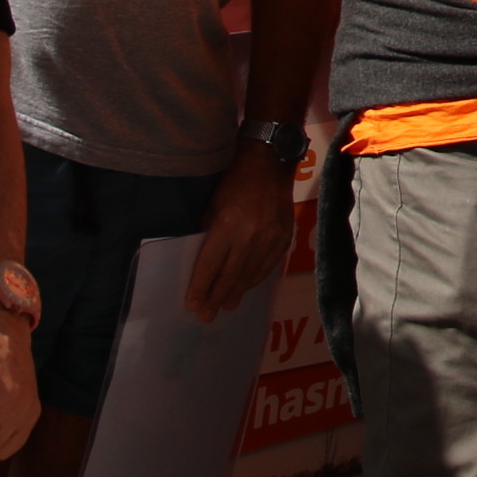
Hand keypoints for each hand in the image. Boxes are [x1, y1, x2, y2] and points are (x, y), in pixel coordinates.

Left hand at [183, 148, 294, 321]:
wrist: (270, 161)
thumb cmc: (234, 178)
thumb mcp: (212, 203)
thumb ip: (209, 231)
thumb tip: (204, 258)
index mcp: (229, 225)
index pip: (211, 265)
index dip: (201, 287)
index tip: (192, 305)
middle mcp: (252, 235)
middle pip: (230, 275)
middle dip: (216, 297)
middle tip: (206, 316)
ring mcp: (272, 238)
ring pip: (250, 274)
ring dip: (236, 292)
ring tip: (225, 306)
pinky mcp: (284, 237)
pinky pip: (268, 266)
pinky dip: (255, 279)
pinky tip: (245, 287)